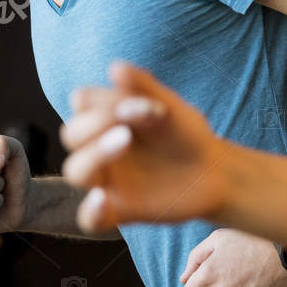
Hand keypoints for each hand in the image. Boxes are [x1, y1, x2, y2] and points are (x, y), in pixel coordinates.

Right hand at [60, 62, 228, 232]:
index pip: (82, 102)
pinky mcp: (117, 211)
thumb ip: (144, 86)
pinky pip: (88, 218)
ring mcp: (106, 180)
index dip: (104, 99)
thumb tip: (114, 68)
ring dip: (94, 156)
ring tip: (123, 141)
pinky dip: (90, 210)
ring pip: (75, 171)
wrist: (215, 171)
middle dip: (94, 124)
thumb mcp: (170, 106)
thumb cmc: (186, 135)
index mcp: (105, 119)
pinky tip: (103, 199)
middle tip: (128, 125)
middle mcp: (98, 148)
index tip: (143, 104)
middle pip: (71, 134)